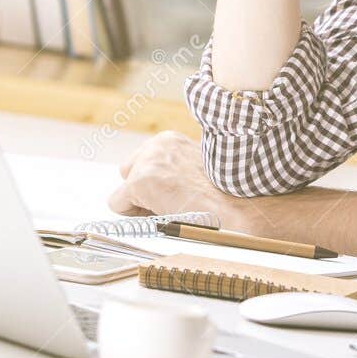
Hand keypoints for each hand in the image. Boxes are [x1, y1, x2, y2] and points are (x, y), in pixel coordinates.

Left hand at [108, 131, 234, 219]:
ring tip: (172, 208)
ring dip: (141, 205)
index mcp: (170, 140)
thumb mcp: (196, 171)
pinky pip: (119, 206)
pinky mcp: (140, 181)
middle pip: (128, 172)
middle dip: (143, 192)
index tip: (177, 193)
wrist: (238, 205)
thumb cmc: (223, 195)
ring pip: (123, 192)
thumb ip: (173, 171)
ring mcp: (147, 161)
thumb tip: (158, 188)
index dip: (156, 186)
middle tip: (172, 203)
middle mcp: (156, 144)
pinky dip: (136, 216)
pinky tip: (165, 213)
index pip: (143, 163)